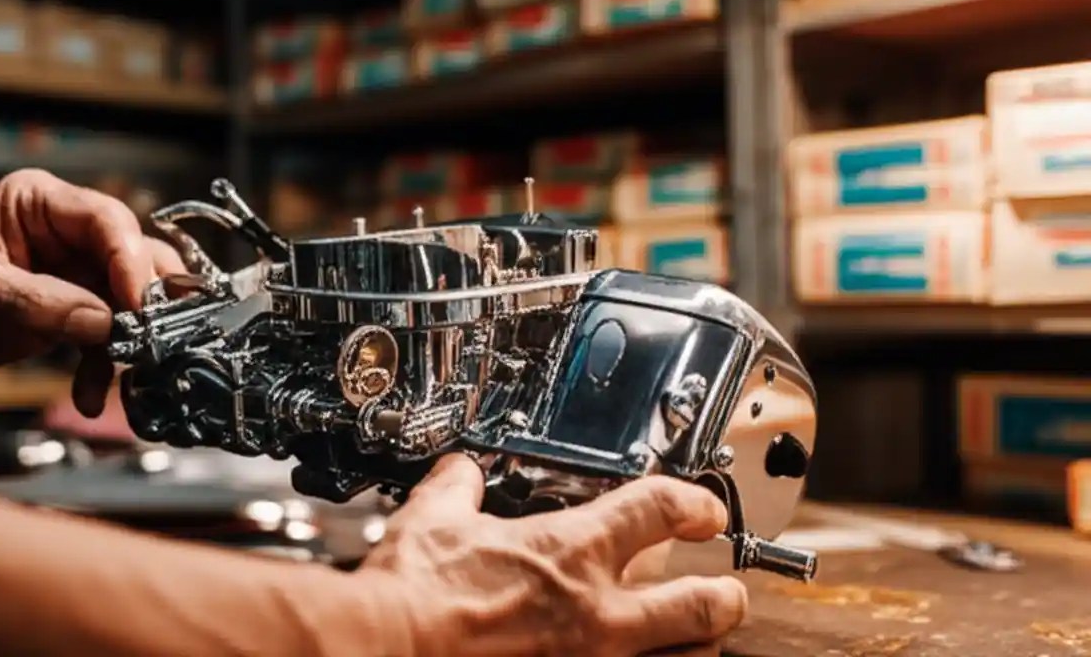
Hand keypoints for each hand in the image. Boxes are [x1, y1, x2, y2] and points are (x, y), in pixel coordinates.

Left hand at [0, 169, 182, 415]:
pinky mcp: (70, 313)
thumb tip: (104, 321)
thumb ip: (41, 302)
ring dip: (131, 341)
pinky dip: (103, 368)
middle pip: (133, 258)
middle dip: (146, 301)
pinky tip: (90, 394)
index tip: (141, 305)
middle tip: (153, 337)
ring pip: (129, 302)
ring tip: (125, 372)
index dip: (131, 262)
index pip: (108, 222)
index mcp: (41, 204)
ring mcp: (72, 274)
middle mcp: (67, 235)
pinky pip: (105, 339)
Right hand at [362, 454, 747, 656]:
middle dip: (724, 594)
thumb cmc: (415, 596)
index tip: (700, 510)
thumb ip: (458, 493)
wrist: (390, 649)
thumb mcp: (435, 522)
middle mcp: (599, 613)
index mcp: (570, 552)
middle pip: (704, 603)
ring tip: (690, 640)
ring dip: (693, 647)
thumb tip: (461, 476)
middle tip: (725, 589)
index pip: (660, 508)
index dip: (693, 502)